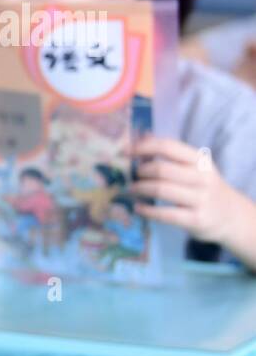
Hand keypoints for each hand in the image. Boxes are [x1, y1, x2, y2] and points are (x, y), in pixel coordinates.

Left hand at [131, 135, 252, 245]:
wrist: (231, 216)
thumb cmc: (203, 187)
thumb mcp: (194, 167)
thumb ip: (170, 154)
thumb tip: (141, 136)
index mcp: (200, 160)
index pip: (168, 146)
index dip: (143, 147)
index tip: (124, 152)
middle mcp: (203, 177)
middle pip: (161, 169)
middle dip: (140, 171)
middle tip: (132, 176)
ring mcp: (201, 199)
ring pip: (161, 190)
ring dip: (140, 189)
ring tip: (131, 189)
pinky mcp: (197, 219)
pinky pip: (165, 214)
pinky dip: (147, 210)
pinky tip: (138, 208)